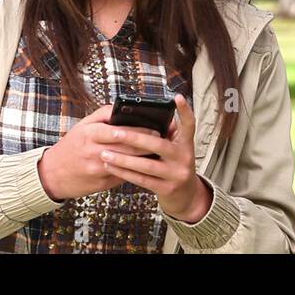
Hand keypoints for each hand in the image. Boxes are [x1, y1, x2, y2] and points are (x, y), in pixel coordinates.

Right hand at [37, 104, 162, 200]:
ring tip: (159, 152)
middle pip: (128, 149)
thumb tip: (123, 108)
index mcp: (89, 134)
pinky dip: (137, 170)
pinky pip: (124, 176)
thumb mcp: (82, 126)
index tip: (155, 128)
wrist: (53, 173)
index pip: (119, 131)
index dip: (139, 131)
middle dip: (148, 144)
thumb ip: (103, 115)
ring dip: (146, 158)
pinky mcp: (102, 184)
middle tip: (162, 140)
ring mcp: (98, 169)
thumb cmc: (71, 146)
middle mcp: (94, 152)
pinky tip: (147, 166)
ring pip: (129, 164)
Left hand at [96, 94, 211, 223]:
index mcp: (186, 144)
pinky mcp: (167, 189)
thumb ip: (166, 135)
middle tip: (114, 132)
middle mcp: (184, 158)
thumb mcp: (176, 150)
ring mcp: (176, 175)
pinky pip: (142, 179)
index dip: (185, 111)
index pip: (189, 125)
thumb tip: (146, 116)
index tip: (176, 97)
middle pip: (158, 145)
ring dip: (123, 159)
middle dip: (134, 138)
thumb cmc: (174, 166)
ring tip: (105, 153)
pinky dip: (124, 173)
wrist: (186, 197)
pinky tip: (111, 167)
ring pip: (146, 165)